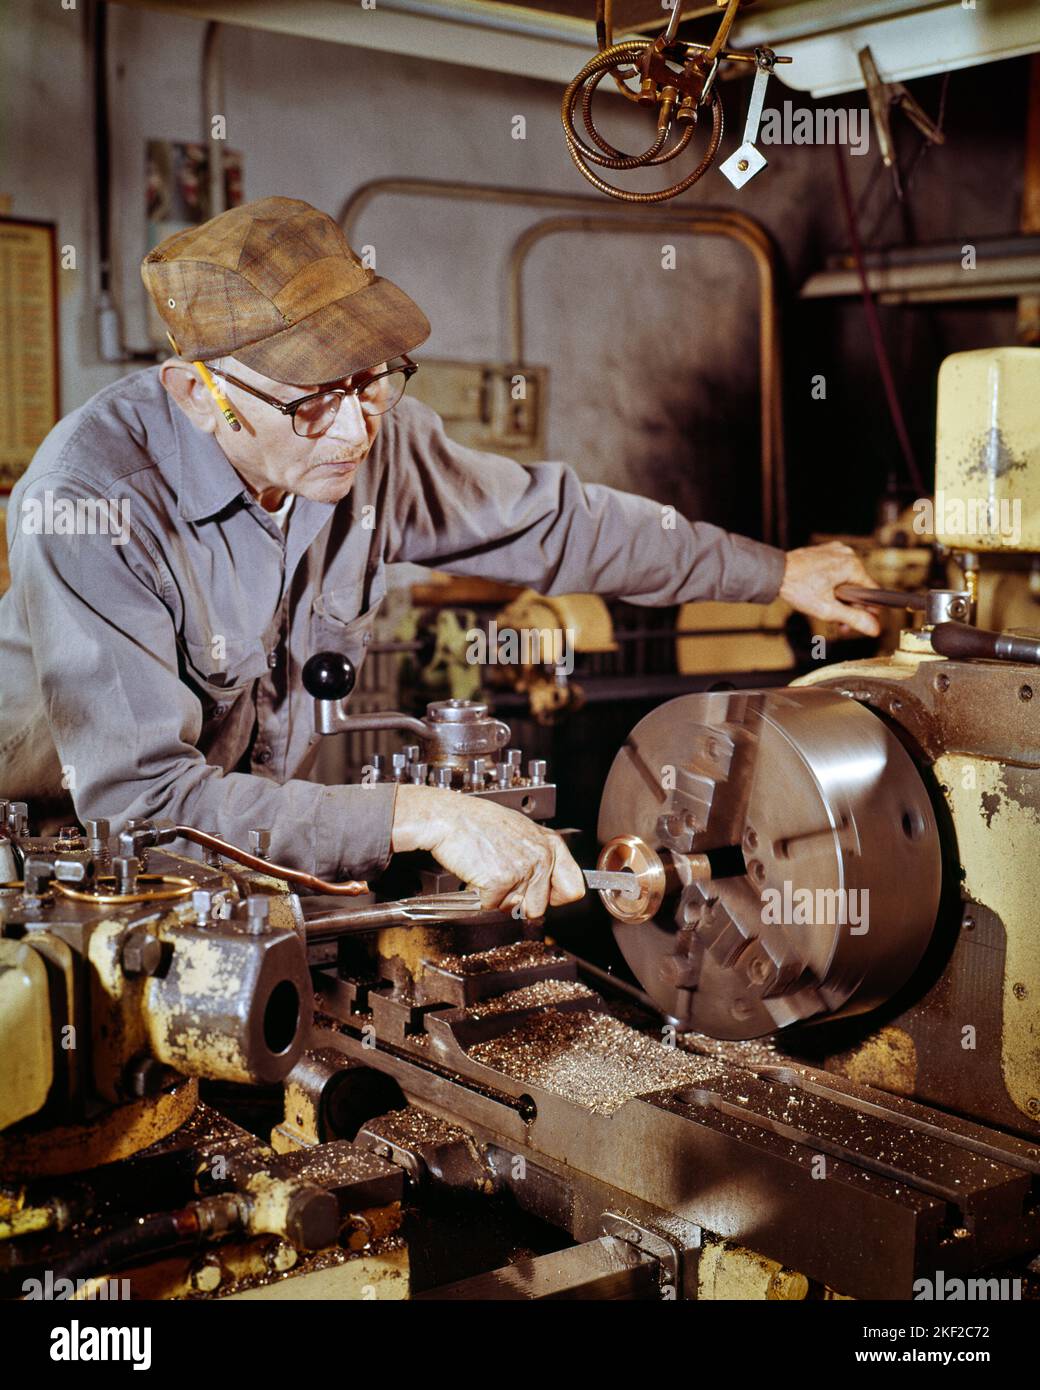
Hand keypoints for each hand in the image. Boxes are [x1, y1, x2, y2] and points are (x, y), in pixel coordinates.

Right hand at [390, 784, 585, 918]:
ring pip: (514, 909)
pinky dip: (478, 896)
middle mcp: (541, 856)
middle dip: (518, 900)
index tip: (545, 897)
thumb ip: (537, 854)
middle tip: (501, 878)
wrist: (448, 817)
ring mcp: (522, 869)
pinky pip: (490, 906)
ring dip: (497, 897)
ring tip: (487, 870)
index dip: (555, 897)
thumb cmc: (476, 821)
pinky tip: (475, 872)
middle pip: (540, 907)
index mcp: (549, 843)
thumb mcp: (520, 830)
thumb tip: (548, 883)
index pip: (574, 887)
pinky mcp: (500, 881)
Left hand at [779, 542, 880, 638]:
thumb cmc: (798, 587)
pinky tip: (821, 593)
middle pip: (859, 586)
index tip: (856, 621)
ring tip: (825, 607)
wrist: (775, 573)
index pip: (872, 591)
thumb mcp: (828, 609)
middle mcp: (847, 554)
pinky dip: (833, 583)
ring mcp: (836, 550)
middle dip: (849, 606)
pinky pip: (837, 570)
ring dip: (841, 596)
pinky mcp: (826, 551)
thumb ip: (853, 619)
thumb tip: (875, 628)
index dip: (867, 610)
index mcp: (852, 565)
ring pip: (848, 579)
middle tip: (838, 622)